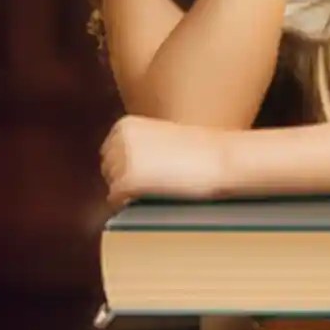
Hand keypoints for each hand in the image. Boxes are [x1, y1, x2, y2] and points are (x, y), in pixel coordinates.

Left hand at [100, 116, 231, 206]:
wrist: (221, 158)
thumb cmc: (203, 150)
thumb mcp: (166, 136)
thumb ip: (144, 146)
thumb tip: (133, 166)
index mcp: (126, 125)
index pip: (111, 151)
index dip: (127, 166)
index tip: (146, 174)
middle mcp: (119, 139)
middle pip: (108, 168)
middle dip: (125, 178)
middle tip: (152, 186)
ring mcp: (122, 160)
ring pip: (112, 185)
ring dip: (129, 192)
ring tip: (156, 192)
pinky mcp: (128, 181)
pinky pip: (116, 199)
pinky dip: (129, 204)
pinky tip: (150, 201)